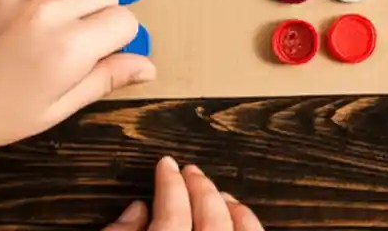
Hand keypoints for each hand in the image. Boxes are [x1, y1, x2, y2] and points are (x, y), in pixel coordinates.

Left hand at [0, 0, 155, 162]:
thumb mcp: (53, 108)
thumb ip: (103, 79)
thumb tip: (147, 64)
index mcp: (67, 48)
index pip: (124, 19)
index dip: (118, 36)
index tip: (103, 47)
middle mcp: (43, 9)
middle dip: (98, 10)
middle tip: (74, 35)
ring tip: (44, 17)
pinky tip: (14, 8)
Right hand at [105, 157, 263, 230]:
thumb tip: (137, 210)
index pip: (172, 214)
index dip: (169, 184)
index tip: (165, 164)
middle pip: (210, 221)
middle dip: (200, 190)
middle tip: (189, 171)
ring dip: (230, 209)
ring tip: (217, 192)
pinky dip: (250, 226)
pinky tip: (239, 216)